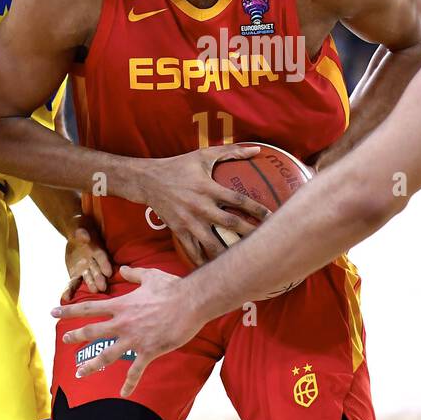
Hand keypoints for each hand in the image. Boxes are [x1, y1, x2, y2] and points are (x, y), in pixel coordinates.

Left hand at [52, 266, 201, 396]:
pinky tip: (123, 394)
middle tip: (64, 339)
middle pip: (92, 331)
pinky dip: (129, 384)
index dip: (69, 310)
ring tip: (79, 373)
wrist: (191, 302)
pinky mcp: (149, 351)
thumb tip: (123, 269)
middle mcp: (123, 323)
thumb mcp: (150, 275)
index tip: (53, 312)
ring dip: (91, 366)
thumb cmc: (172, 287)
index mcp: (122, 305)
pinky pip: (135, 371)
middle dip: (75, 336)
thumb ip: (133, 274)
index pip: (89, 308)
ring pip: (107, 356)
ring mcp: (134, 339)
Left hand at [61, 225, 112, 302]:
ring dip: (90, 285)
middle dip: (99, 278)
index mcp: (96, 249)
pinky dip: (69, 290)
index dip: (105, 264)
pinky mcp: (76, 275)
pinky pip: (73, 283)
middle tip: (102, 287)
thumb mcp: (78, 225)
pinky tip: (66, 297)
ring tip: (92, 292)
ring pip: (88, 278)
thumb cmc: (79, 226)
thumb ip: (81, 232)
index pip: (101, 257)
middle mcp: (93, 261)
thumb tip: (84, 237)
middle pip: (97, 270)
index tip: (109, 272)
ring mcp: (85, 269)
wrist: (73, 233)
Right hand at [134, 143, 269, 264]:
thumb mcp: (204, 155)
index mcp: (208, 188)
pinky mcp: (179, 231)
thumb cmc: (179, 166)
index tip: (272, 217)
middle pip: (230, 224)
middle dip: (250, 234)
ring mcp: (189, 221)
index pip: (238, 200)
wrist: (148, 180)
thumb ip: (231, 151)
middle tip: (267, 242)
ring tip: (245, 262)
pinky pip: (193, 251)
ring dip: (230, 253)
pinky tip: (217, 270)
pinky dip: (205, 261)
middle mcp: (200, 206)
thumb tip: (257, 149)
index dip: (257, 209)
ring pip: (213, 243)